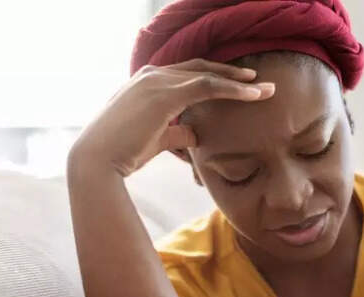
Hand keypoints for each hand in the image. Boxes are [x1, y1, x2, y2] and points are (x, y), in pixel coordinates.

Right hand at [68, 58, 275, 178]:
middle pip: (201, 68)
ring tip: (265, 89)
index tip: (241, 85)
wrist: (98, 161)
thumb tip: (197, 135)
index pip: (188, 74)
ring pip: (208, 75)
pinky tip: (253, 94)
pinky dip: (233, 89)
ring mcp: (157, 81)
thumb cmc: (123, 153)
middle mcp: (151, 75)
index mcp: (147, 82)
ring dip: (239, 81)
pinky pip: (207, 86)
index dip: (216, 78)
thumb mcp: (156, 139)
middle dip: (232, 74)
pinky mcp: (165, 94)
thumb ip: (178, 132)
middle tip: (259, 82)